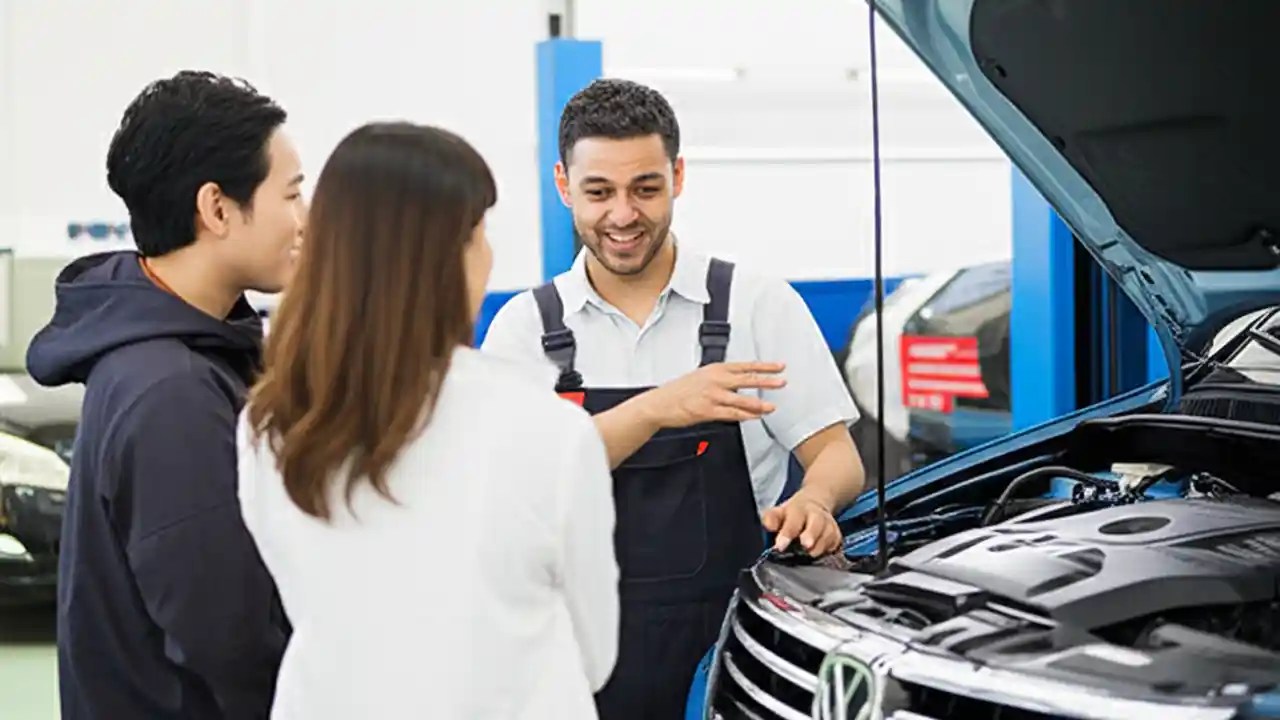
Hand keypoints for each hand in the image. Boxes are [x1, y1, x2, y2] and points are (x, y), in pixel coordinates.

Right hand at [640, 362, 785, 428]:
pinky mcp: (707, 411)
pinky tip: (754, 417)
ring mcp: (712, 396)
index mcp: (715, 369)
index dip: (764, 366)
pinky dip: (744, 415)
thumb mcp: (702, 376)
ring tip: (771, 406)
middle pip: (747, 379)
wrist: (660, 403)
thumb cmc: (680, 390)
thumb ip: (721, 378)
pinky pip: (731, 414)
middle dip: (767, 380)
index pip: (745, 365)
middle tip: (782, 381)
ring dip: (758, 404)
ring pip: (741, 400)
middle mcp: (715, 380)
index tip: (779, 366)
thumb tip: (740, 381)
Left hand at [761, 490, 841, 556]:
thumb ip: (771, 518)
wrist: (814, 505)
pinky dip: (829, 550)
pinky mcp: (837, 535)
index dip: (787, 533)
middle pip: (816, 523)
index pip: (793, 520)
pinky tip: (821, 554)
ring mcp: (829, 525)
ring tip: (811, 554)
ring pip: (829, 534)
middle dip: (811, 535)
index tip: (780, 546)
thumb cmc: (793, 514)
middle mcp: (816, 515)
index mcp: (799, 509)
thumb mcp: (779, 513)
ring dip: (821, 545)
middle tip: (806, 545)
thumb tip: (768, 525)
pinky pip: (835, 543)